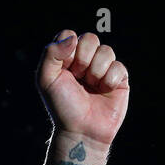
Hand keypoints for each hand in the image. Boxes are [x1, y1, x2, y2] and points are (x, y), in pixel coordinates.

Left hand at [37, 30, 129, 146]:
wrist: (81, 130)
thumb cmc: (62, 106)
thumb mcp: (46, 80)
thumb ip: (51, 54)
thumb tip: (72, 37)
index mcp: (65, 59)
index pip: (69, 35)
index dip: (68, 49)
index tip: (64, 68)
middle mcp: (84, 61)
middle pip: (89, 38)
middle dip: (83, 59)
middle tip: (78, 77)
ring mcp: (102, 69)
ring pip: (106, 51)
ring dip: (96, 71)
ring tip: (91, 86)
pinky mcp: (119, 78)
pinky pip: (118, 66)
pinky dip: (109, 80)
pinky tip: (104, 91)